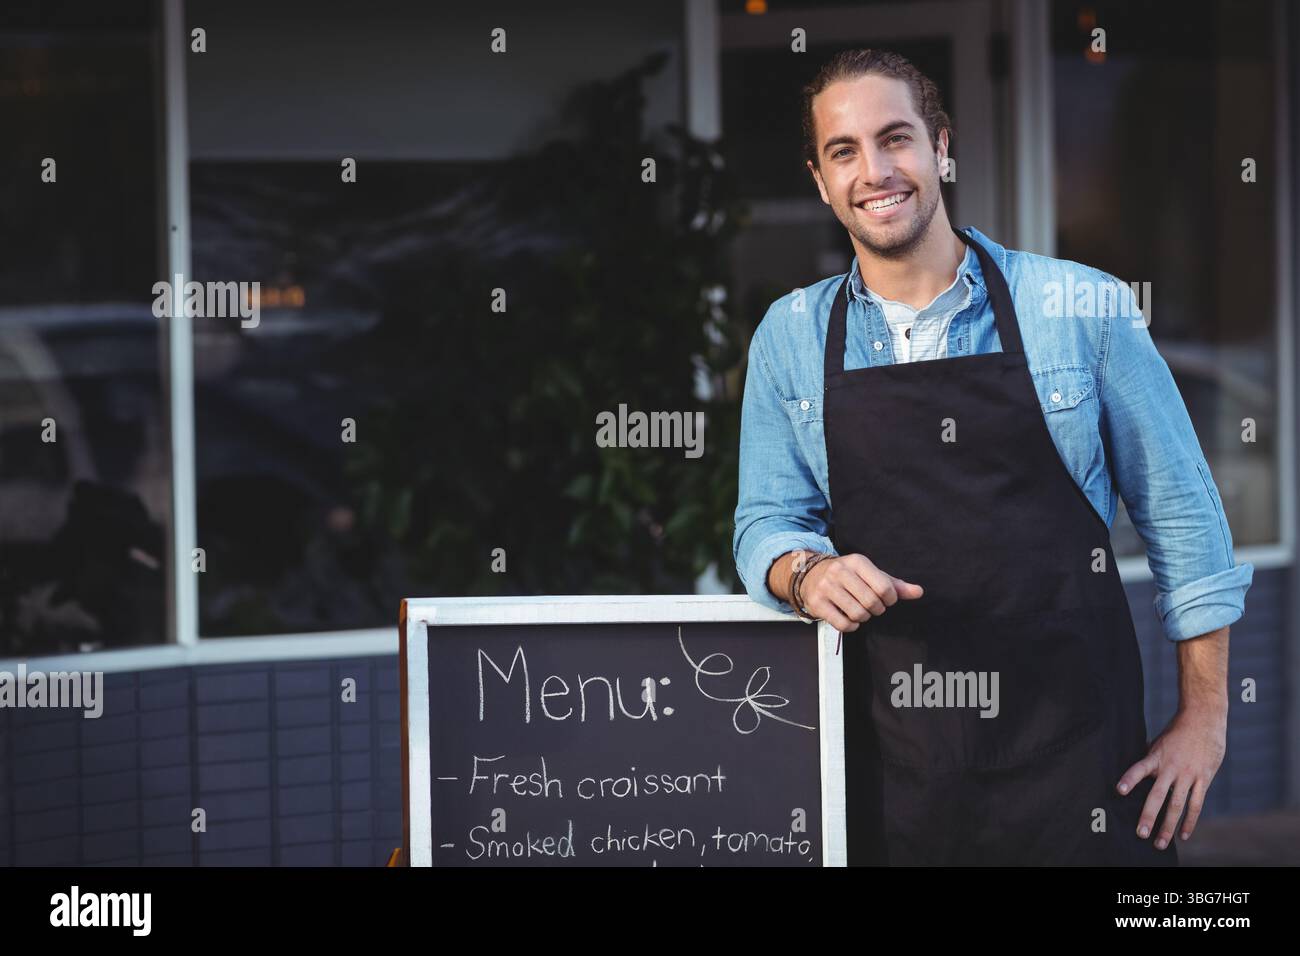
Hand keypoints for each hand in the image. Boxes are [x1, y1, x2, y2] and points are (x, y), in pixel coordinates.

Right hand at [800, 553, 922, 632]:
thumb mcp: (871, 575)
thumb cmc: (848, 576)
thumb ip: (895, 585)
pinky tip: (850, 619)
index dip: (890, 599)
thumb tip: (919, 592)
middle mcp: (840, 571)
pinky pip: (843, 624)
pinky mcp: (817, 602)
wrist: (811, 575)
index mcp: (857, 562)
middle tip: (873, 607)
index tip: (886, 600)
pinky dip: (851, 626)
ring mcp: (826, 587)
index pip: (884, 587)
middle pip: (871, 602)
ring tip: (860, 611)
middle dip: (877, 609)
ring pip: (857, 614)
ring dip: (863, 618)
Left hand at [1115, 702, 1226, 848]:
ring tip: (1160, 843)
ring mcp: (1188, 775)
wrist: (1203, 720)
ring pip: (1177, 805)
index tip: (1120, 790)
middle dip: (1149, 816)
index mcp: (1156, 756)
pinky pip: (1196, 804)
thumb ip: (1149, 759)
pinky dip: (1190, 821)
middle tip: (1140, 833)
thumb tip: (1134, 771)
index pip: (1139, 768)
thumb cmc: (1176, 731)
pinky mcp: (1203, 779)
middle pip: (1158, 796)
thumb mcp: (1158, 742)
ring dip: (1168, 826)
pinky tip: (1183, 835)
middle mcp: (1171, 768)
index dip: (1130, 778)